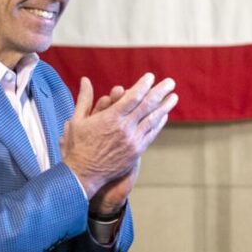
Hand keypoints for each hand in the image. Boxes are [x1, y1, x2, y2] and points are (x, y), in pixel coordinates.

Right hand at [61, 73, 177, 197]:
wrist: (83, 174)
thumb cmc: (77, 146)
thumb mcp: (77, 120)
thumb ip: (85, 99)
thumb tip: (85, 79)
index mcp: (110, 117)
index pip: (132, 97)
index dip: (143, 85)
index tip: (151, 76)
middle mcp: (125, 128)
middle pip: (147, 105)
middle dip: (160, 92)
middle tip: (170, 82)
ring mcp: (132, 140)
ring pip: (152, 120)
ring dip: (165, 107)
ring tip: (174, 97)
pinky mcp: (136, 151)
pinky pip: (151, 134)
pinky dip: (158, 124)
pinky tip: (164, 116)